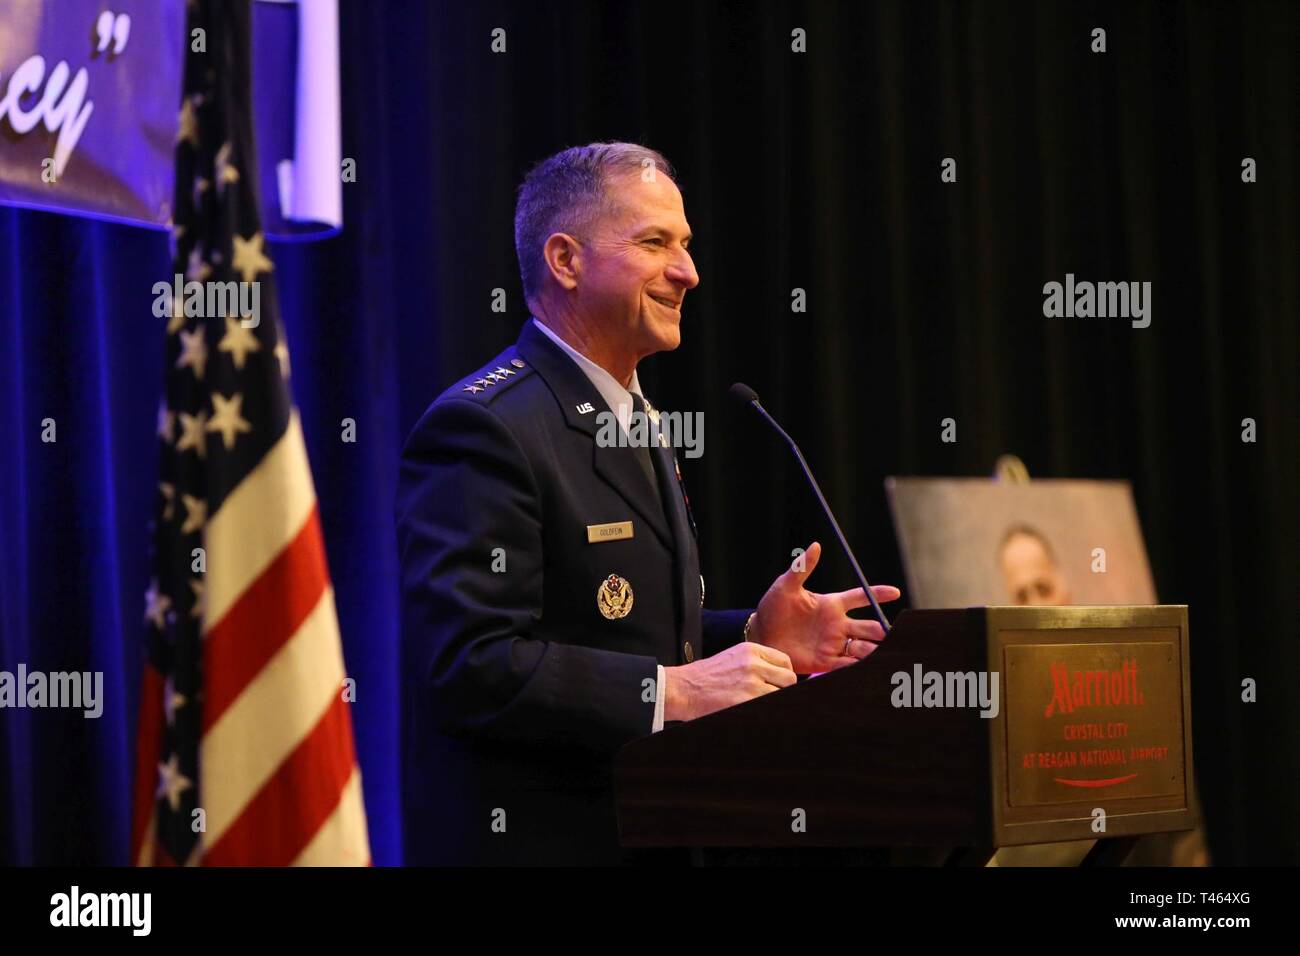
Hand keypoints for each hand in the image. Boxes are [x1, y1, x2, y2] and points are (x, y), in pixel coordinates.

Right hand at [662, 641, 796, 720]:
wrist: (682, 688)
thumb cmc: (705, 677)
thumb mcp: (732, 658)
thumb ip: (756, 663)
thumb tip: (781, 677)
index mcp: (751, 650)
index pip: (785, 662)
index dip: (784, 676)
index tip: (779, 685)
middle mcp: (754, 664)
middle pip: (789, 679)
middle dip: (783, 690)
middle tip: (769, 697)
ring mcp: (751, 683)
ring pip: (781, 695)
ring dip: (773, 702)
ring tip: (757, 704)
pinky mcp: (745, 701)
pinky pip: (768, 707)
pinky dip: (764, 711)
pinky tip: (752, 711)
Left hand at [747, 541, 900, 673]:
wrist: (759, 637)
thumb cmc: (772, 608)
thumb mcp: (785, 586)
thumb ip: (801, 568)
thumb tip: (815, 545)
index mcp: (831, 604)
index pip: (861, 597)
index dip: (878, 594)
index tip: (895, 592)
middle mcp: (837, 625)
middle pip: (869, 627)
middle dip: (882, 630)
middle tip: (892, 633)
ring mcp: (833, 644)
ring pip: (863, 647)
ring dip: (873, 650)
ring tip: (882, 653)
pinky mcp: (826, 662)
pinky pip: (847, 665)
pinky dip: (858, 667)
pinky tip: (866, 667)